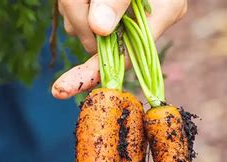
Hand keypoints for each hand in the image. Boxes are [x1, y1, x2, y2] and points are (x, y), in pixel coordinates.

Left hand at [52, 0, 186, 98]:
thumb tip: (99, 30)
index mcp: (164, 12)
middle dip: (78, 19)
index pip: (125, 57)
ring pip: (85, 27)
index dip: (93, 72)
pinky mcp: (109, 11)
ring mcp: (126, 16)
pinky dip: (74, 3)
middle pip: (99, 42)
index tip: (63, 88)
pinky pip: (81, 16)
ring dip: (73, 6)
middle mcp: (147, 20)